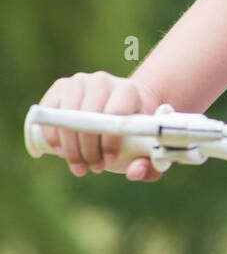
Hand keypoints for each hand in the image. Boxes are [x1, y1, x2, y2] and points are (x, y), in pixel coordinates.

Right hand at [35, 71, 165, 180]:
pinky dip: (52, 137)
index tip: (110, 160)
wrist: (123, 105)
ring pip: (66, 117)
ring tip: (79, 165)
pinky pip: (49, 114)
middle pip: (88, 117)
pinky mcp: (60, 87)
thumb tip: (135, 172)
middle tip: (94, 168)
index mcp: (128, 90)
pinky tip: (62, 152)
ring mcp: (79, 82)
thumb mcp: (148, 148)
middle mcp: (103, 80)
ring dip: (70, 147)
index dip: (110, 141)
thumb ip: (150, 164)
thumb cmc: (135, 130)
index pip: (115, 114)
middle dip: (88, 150)